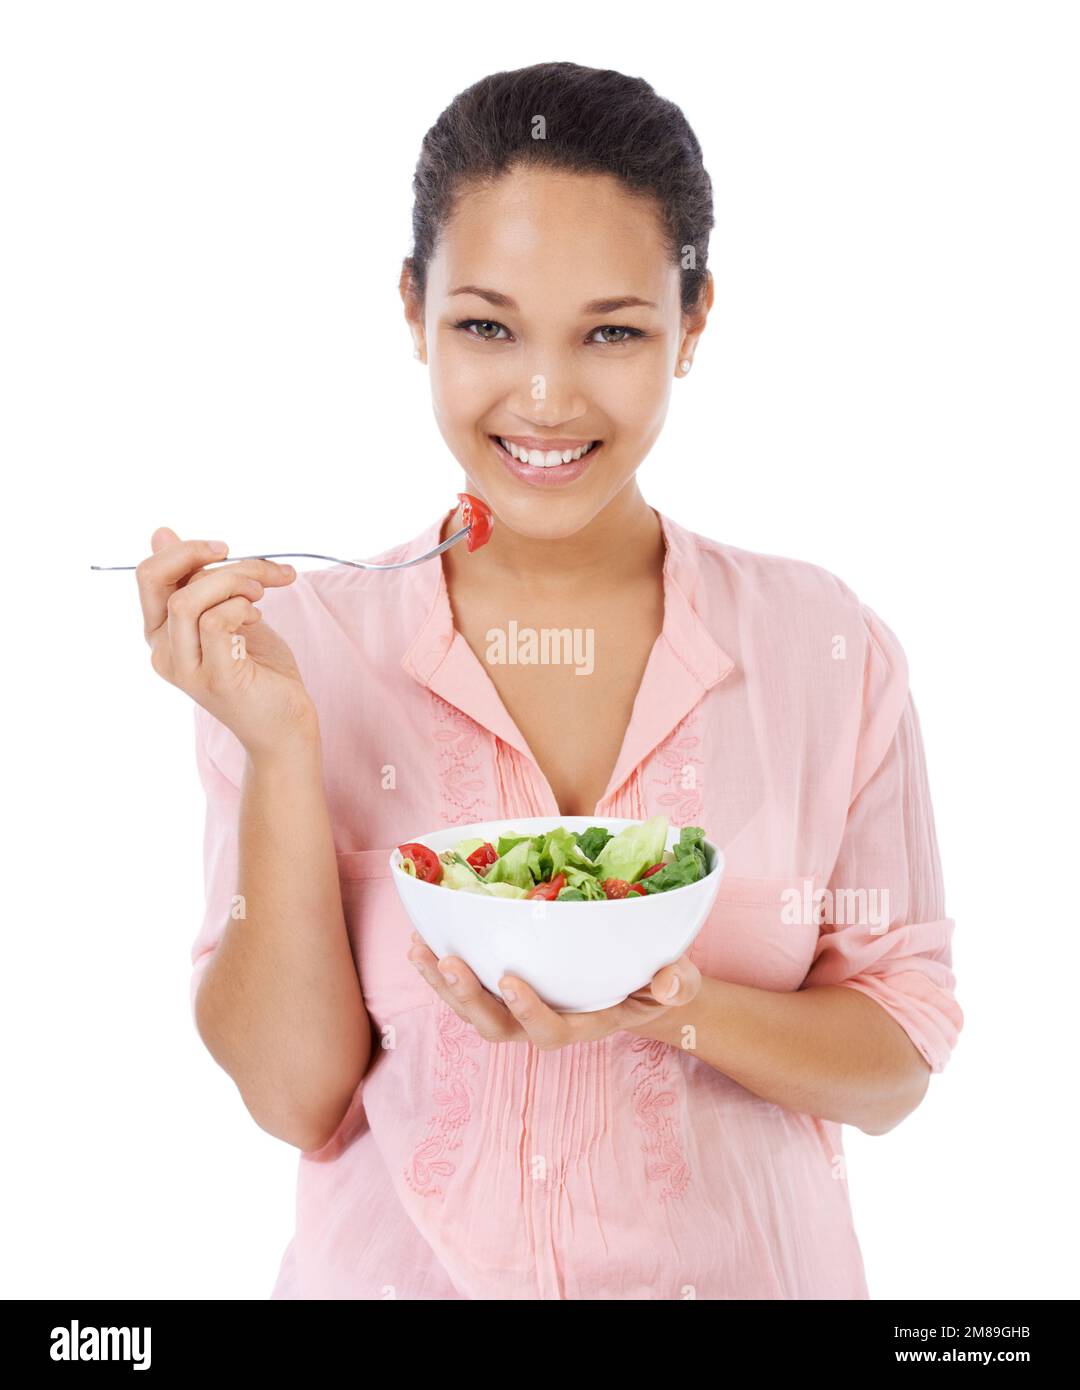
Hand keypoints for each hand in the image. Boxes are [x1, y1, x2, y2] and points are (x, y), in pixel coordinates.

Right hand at [137, 526, 317, 758]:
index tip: (224, 548)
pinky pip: (216, 623)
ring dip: (235, 581)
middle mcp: (165, 653)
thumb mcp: (228, 613)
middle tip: (249, 565)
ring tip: (264, 592)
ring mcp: (186, 669)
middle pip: (157, 582)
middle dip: (201, 556)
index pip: (148, 576)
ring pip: (189, 600)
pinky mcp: (216, 679)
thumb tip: (161, 533)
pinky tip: (259, 618)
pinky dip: (241, 607)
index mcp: (163, 634)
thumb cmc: (260, 670)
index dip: (183, 550)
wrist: (286, 726)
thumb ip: (198, 581)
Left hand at [406, 931, 700, 1047]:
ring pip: (471, 1010)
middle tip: (447, 962)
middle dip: (467, 999)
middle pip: (496, 1027)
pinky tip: (421, 938)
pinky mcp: (501, 991)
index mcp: (584, 1022)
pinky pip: (464, 987)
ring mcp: (518, 1009)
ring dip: (441, 983)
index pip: (551, 1031)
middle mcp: (543, 1022)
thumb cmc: (656, 981)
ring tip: (419, 949)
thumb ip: (676, 983)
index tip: (510, 980)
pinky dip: (438, 967)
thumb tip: (669, 980)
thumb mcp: (678, 981)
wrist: (638, 983)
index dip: (528, 1012)